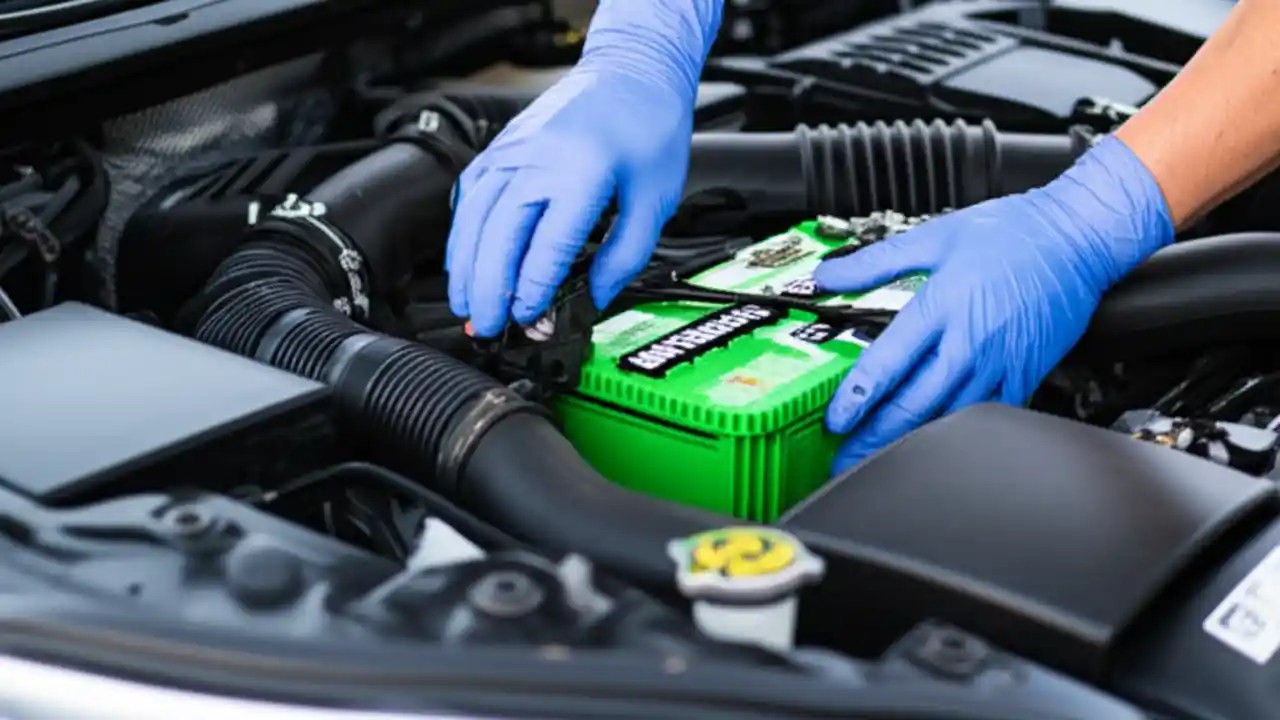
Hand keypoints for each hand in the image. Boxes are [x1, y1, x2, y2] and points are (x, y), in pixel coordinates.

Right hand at [446, 1, 722, 337]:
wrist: (632, 72)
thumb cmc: (649, 128)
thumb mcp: (655, 200)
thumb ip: (625, 256)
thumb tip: (594, 296)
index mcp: (580, 175)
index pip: (545, 249)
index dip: (532, 292)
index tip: (529, 319)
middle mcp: (537, 161)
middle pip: (497, 237)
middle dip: (487, 289)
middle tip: (486, 326)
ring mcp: (513, 151)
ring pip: (472, 218)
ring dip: (464, 266)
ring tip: (465, 303)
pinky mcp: (502, 146)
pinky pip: (469, 193)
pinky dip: (461, 231)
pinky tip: (463, 258)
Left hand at [816, 136, 1174, 474]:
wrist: (1078, 238)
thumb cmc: (1014, 233)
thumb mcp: (935, 237)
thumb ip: (875, 261)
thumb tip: (827, 274)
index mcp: (940, 307)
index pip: (888, 364)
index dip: (858, 398)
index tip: (837, 420)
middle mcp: (968, 343)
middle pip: (913, 404)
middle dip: (875, 438)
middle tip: (847, 460)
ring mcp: (999, 364)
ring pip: (948, 417)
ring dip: (911, 443)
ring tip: (881, 462)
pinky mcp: (1025, 374)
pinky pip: (988, 414)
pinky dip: (959, 434)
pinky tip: (938, 445)